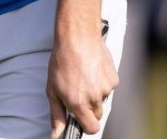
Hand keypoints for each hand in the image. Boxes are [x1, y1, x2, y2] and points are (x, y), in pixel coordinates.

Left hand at [47, 0, 117, 137]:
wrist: (77, 36)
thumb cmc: (62, 60)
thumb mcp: (52, 89)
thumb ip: (56, 115)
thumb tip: (55, 136)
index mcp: (78, 104)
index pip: (91, 129)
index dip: (86, 125)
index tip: (80, 118)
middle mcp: (94, 98)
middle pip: (97, 114)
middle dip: (89, 108)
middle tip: (78, 90)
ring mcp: (106, 88)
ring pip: (102, 99)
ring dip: (95, 93)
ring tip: (83, 75)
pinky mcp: (114, 78)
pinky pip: (109, 87)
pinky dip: (102, 82)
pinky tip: (92, 69)